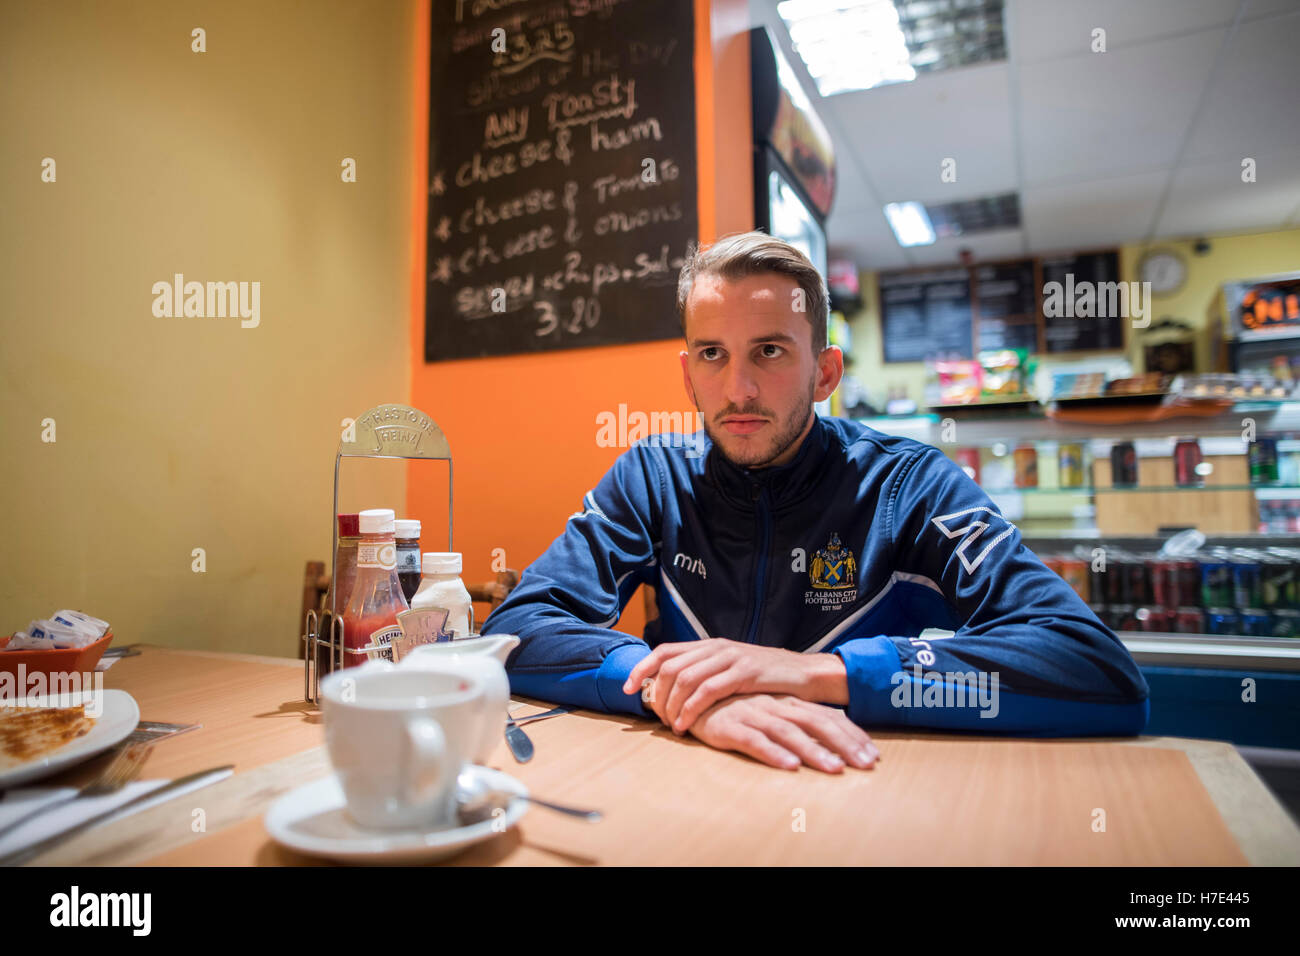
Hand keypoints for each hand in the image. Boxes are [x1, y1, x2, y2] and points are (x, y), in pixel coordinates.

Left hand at [622, 638, 839, 733]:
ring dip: (671, 705)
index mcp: (709, 645)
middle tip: (654, 717)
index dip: (642, 668)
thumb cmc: (766, 679)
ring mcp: (730, 658)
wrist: (804, 675)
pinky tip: (685, 725)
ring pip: (685, 679)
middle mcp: (716, 647)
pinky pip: (707, 691)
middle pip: (670, 666)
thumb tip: (674, 690)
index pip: (665, 650)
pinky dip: (690, 709)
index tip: (626, 688)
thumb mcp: (732, 670)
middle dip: (655, 693)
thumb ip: (707, 674)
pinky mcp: (744, 673)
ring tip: (670, 725)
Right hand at [686, 694, 879, 771]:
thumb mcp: (769, 711)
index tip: (873, 756)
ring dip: (814, 751)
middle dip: (845, 744)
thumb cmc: (734, 708)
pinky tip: (789, 766)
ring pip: (789, 732)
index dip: (852, 735)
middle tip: (866, 764)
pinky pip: (754, 741)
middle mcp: (775, 705)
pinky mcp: (730, 726)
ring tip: (834, 768)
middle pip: (816, 722)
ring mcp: (753, 714)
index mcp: (787, 703)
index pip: (828, 716)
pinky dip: (773, 753)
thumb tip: (830, 741)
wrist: (690, 695)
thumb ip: (796, 722)